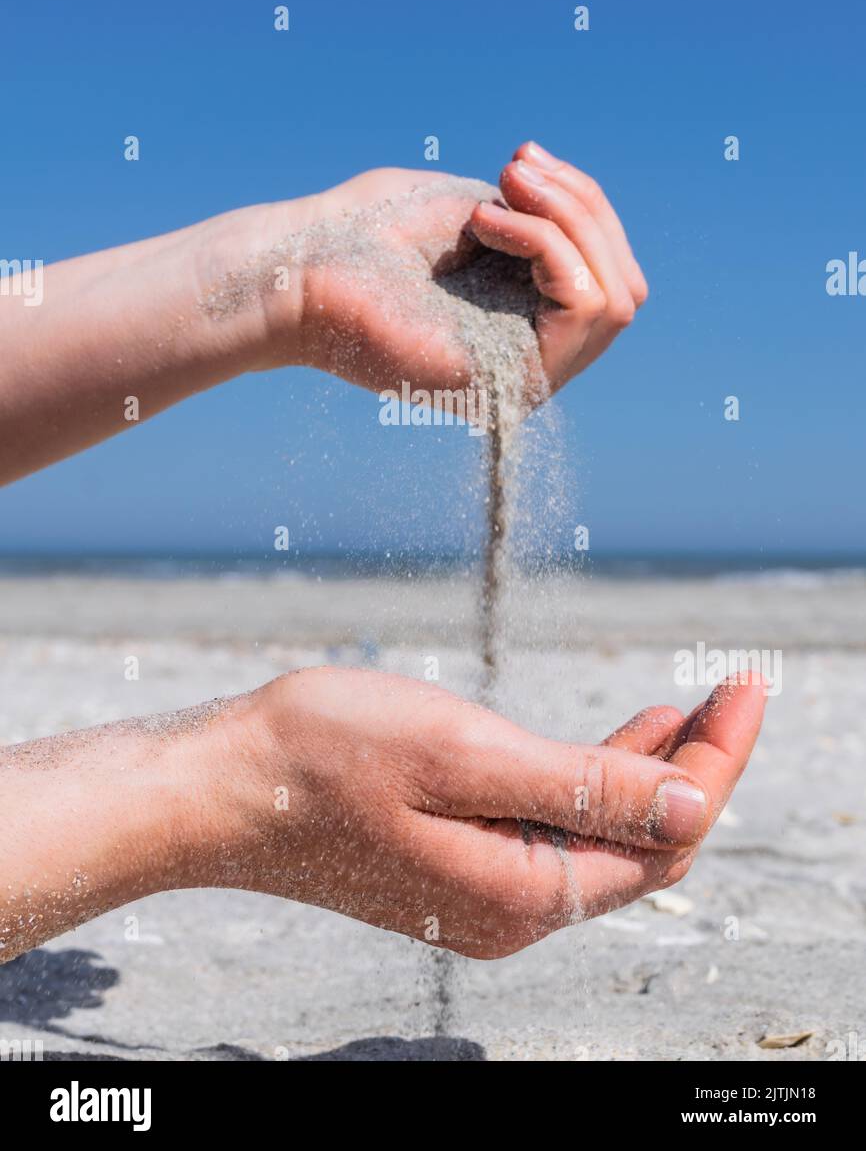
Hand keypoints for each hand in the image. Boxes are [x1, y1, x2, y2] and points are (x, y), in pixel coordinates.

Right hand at [213, 668, 764, 958]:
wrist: (224, 787)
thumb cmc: (328, 756)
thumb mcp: (466, 754)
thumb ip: (583, 787)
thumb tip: (692, 805)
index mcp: (525, 891)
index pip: (665, 834)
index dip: (718, 761)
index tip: (748, 684)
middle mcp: (516, 908)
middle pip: (644, 843)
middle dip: (698, 766)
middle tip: (734, 687)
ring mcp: (488, 891)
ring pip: (605, 834)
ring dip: (653, 771)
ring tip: (696, 706)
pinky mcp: (463, 864)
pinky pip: (560, 829)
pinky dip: (599, 780)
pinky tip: (622, 738)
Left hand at [243, 142, 647, 400]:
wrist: (304, 268)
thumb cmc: (370, 233)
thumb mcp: (480, 206)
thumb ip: (539, 219)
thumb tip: (585, 220)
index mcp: (524, 315)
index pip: (605, 269)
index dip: (581, 203)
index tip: (522, 156)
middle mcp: (533, 354)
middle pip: (625, 285)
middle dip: (584, 208)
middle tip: (517, 168)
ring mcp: (528, 376)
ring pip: (617, 297)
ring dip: (571, 222)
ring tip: (504, 191)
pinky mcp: (515, 384)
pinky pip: (585, 307)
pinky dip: (547, 246)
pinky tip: (486, 224)